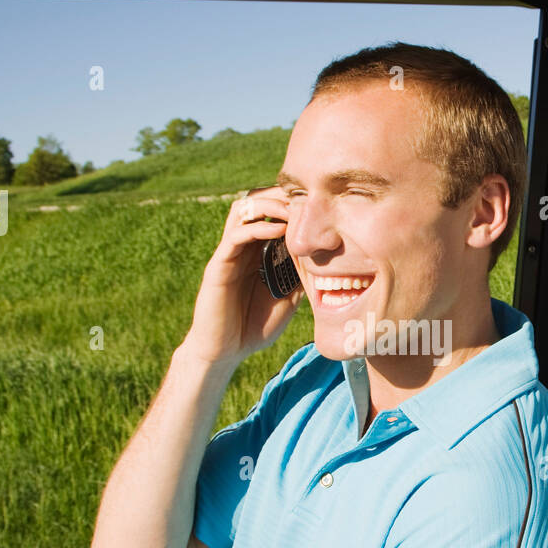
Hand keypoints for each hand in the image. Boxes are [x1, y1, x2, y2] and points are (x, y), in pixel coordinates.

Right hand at [184, 185, 304, 366]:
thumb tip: (328, 262)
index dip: (290, 203)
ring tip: (292, 212)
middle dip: (279, 196)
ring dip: (268, 205)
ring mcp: (229, 254)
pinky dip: (257, 228)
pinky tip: (278, 231)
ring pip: (242, 210)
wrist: (226, 351)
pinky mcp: (219, 265)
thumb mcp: (288, 299)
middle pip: (255, 202)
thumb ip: (300, 277)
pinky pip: (235, 236)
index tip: (317, 205)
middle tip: (305, 200)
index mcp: (257, 251)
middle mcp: (242, 246)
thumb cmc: (254, 327)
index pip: (270, 213)